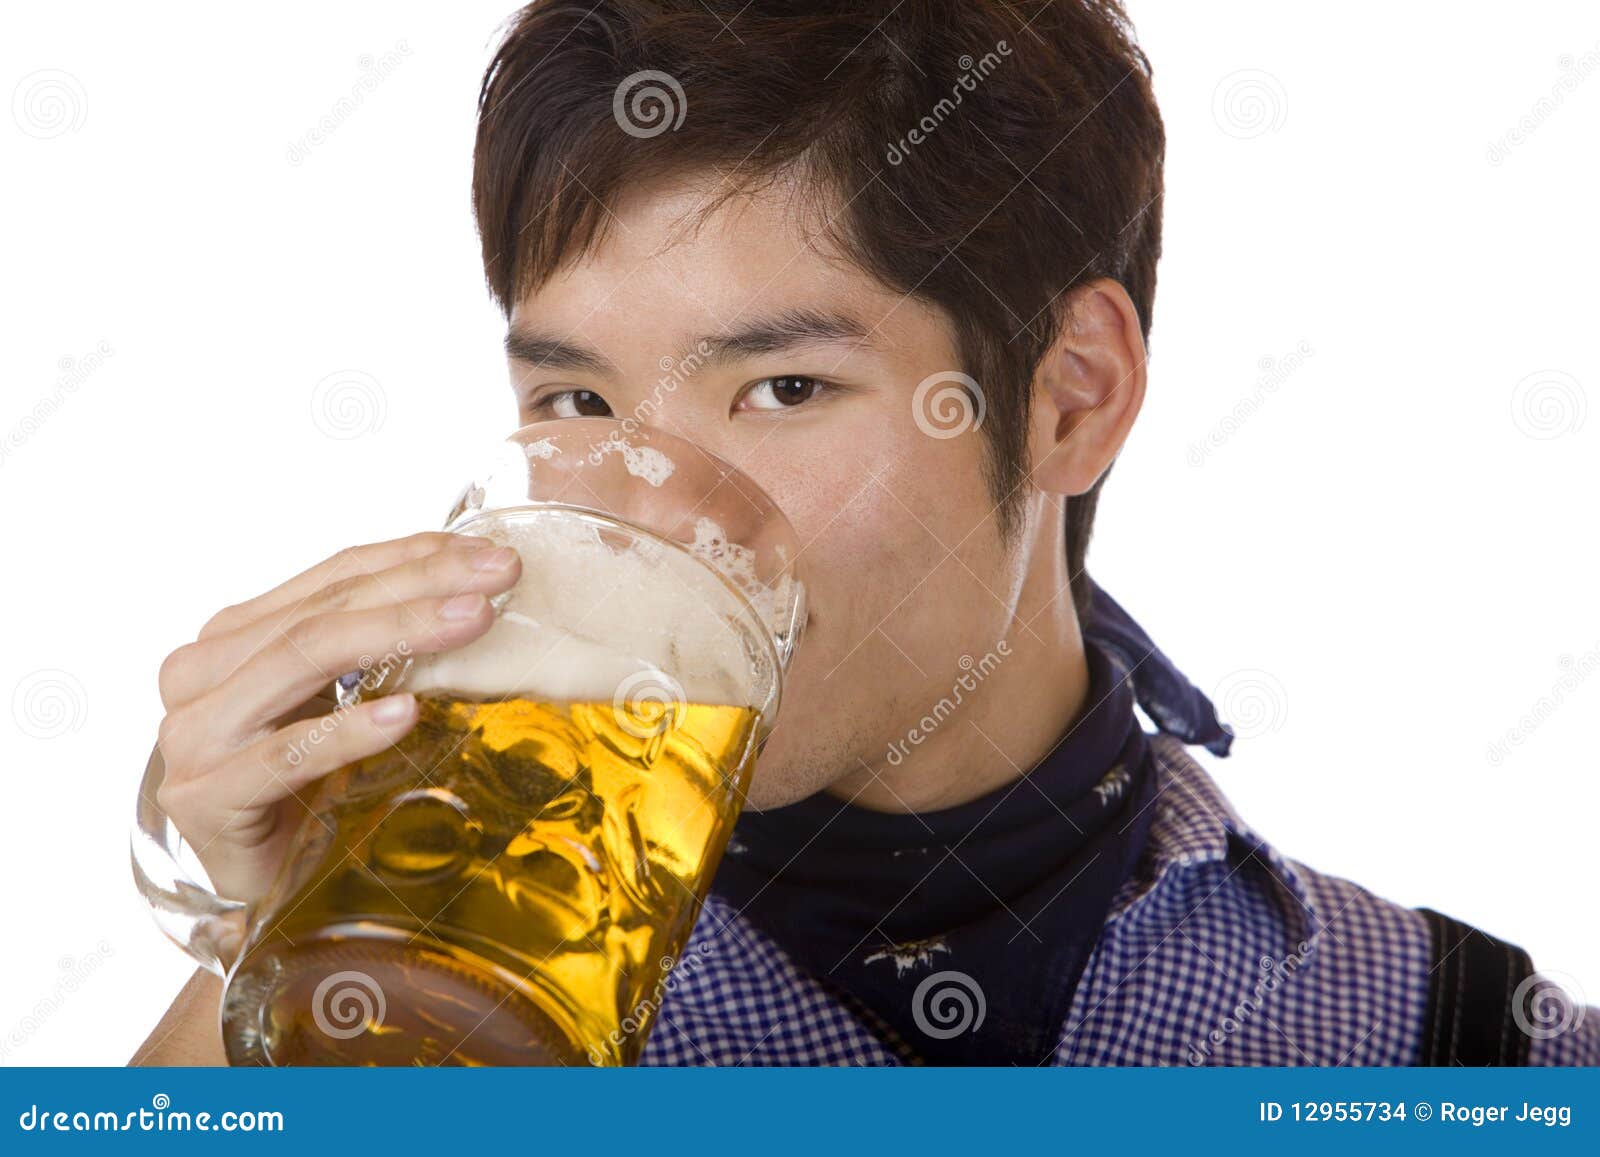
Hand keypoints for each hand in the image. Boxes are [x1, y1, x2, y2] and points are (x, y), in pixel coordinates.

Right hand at [150, 531, 520, 901]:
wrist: (256, 883)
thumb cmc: (304, 785)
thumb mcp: (339, 701)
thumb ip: (374, 649)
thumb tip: (470, 591)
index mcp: (233, 635)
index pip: (334, 576)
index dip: (413, 556)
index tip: (490, 552)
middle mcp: (200, 673)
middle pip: (323, 613)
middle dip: (420, 586)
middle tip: (500, 576)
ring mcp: (194, 735)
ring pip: (301, 660)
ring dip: (398, 634)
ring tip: (473, 620)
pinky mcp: (204, 797)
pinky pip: (287, 753)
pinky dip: (349, 730)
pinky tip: (405, 714)